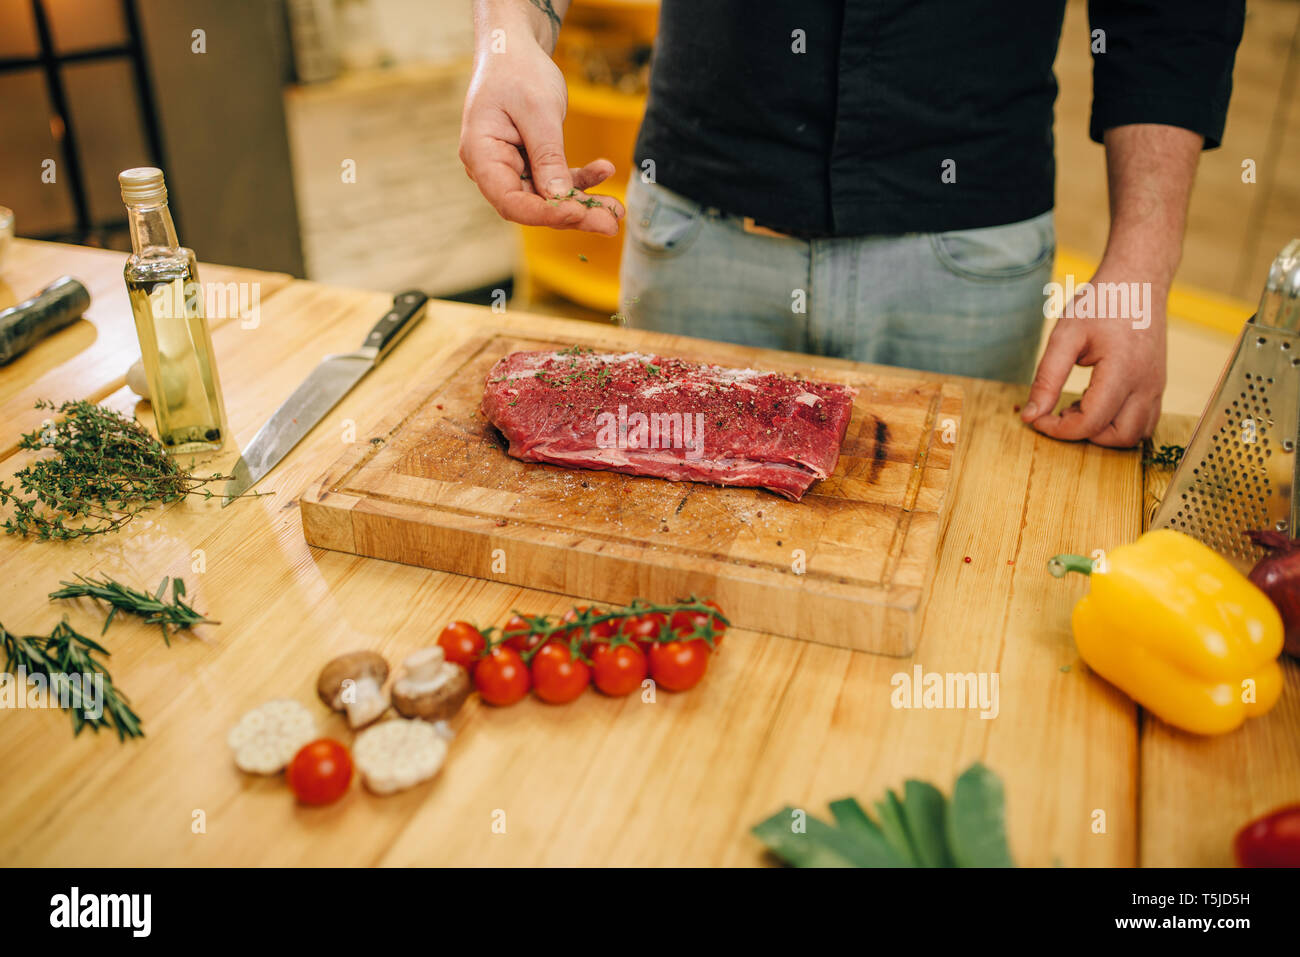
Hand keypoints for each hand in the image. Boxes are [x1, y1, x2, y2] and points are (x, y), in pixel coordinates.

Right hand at [459, 38, 623, 234]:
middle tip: (611, 223)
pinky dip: (581, 180)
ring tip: (616, 210)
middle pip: (533, 205)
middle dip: (574, 215)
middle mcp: (492, 169)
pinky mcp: (529, 164)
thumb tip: (560, 199)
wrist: (514, 49)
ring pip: (548, 198)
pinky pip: (556, 181)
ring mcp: (511, 168)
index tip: (578, 213)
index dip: (545, 213)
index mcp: (481, 155)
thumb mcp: (538, 111)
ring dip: (583, 203)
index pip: (510, 201)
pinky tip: (604, 170)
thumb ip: (548, 156)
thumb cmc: (519, 71)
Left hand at [1020, 262, 1166, 446]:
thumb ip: (1047, 379)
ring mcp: (1157, 386)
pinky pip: (1144, 421)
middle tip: (1060, 413)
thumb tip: (1031, 416)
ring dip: (1105, 433)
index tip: (1038, 417)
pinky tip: (1095, 402)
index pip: (1091, 423)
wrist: (1138, 280)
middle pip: (1120, 438)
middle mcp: (1147, 385)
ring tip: (1078, 406)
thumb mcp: (1065, 336)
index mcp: (1123, 372)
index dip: (1059, 429)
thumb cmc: (1101, 303)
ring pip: (1136, 435)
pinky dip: (1119, 423)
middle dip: (1085, 435)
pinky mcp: (1158, 384)